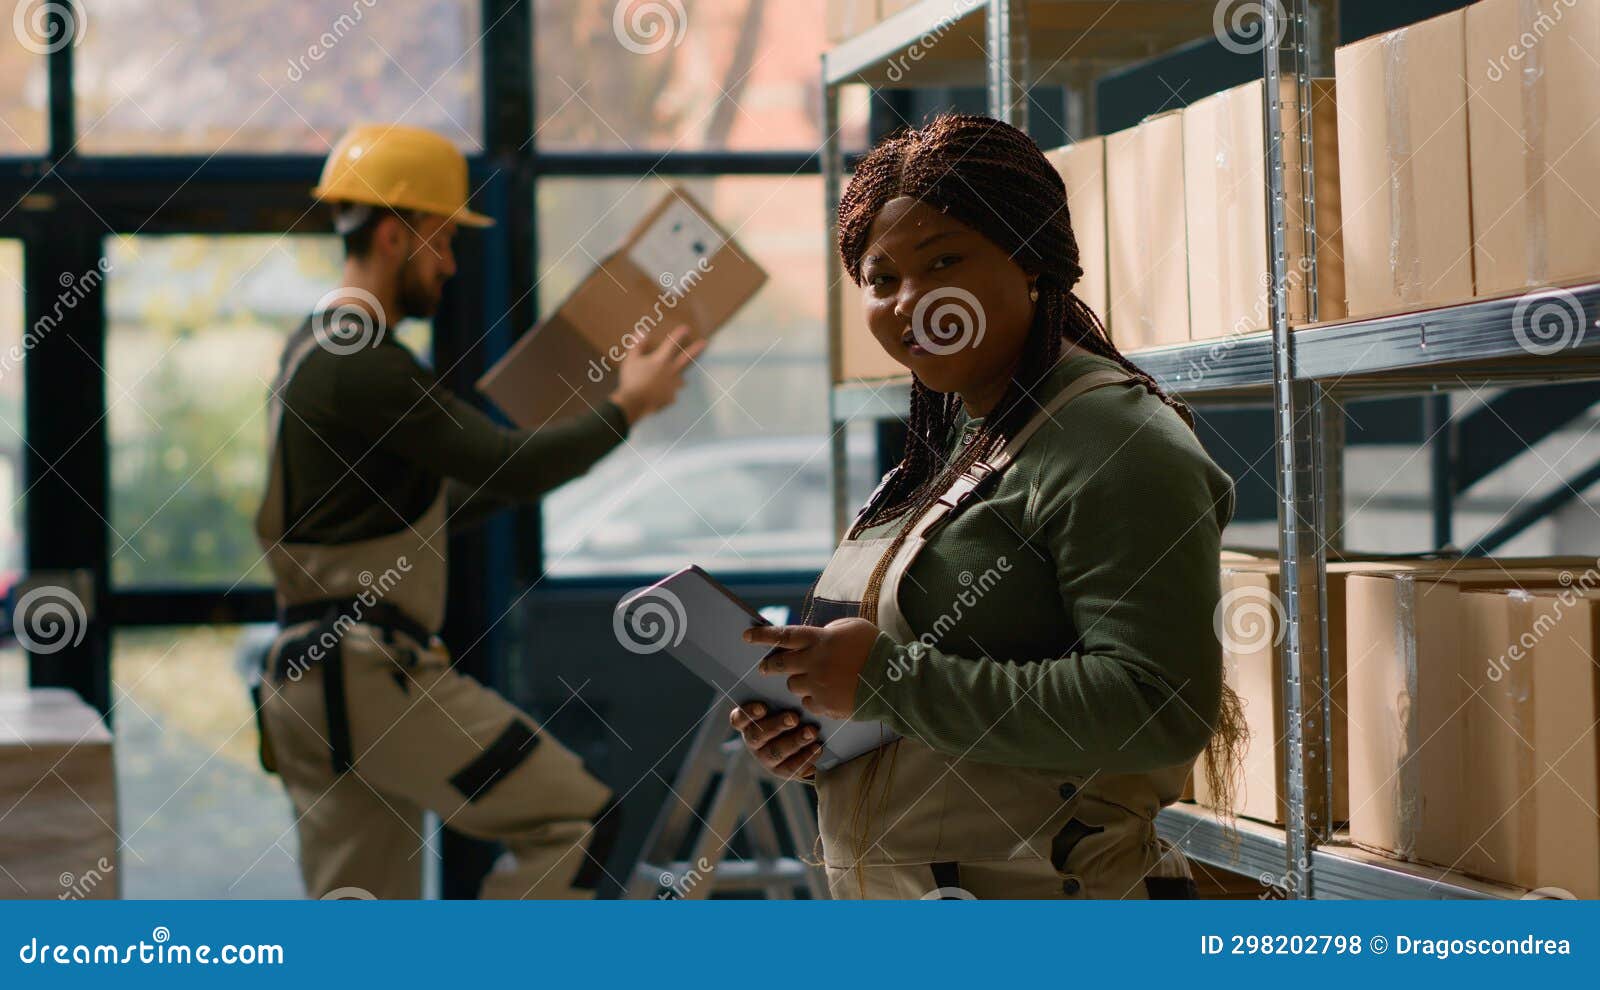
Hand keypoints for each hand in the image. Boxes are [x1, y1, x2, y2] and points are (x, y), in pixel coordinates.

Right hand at [608, 324, 705, 424]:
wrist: (634, 404)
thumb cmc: (631, 379)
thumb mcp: (631, 359)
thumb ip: (638, 345)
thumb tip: (643, 331)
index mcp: (661, 360)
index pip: (671, 344)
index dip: (679, 335)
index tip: (686, 328)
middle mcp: (671, 372)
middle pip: (686, 359)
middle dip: (695, 349)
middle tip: (704, 343)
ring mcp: (673, 386)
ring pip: (680, 380)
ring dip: (679, 378)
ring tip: (682, 381)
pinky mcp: (671, 398)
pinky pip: (671, 394)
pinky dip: (666, 393)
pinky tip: (659, 396)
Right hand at [730, 702, 821, 779]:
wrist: (804, 740)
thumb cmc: (790, 711)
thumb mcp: (784, 704)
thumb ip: (783, 698)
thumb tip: (794, 686)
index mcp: (748, 722)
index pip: (739, 719)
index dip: (748, 713)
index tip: (763, 707)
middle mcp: (753, 741)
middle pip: (758, 735)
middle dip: (777, 725)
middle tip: (794, 717)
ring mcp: (766, 758)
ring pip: (776, 752)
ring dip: (795, 741)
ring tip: (811, 732)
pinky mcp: (781, 770)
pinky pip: (791, 767)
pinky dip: (805, 757)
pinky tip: (817, 747)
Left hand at [743, 617, 878, 719]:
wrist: (893, 680)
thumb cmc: (875, 648)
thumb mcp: (852, 627)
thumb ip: (828, 631)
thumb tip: (815, 638)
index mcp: (819, 640)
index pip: (783, 636)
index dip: (762, 636)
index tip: (746, 636)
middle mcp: (814, 663)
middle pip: (779, 664)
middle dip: (768, 665)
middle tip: (765, 667)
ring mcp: (818, 686)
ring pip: (792, 685)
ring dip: (798, 682)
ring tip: (814, 680)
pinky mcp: (824, 705)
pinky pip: (808, 703)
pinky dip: (813, 699)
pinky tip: (827, 694)